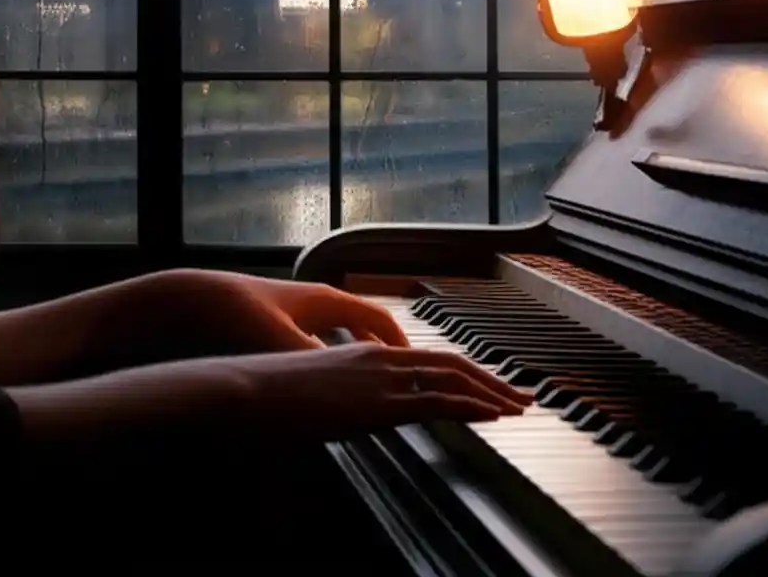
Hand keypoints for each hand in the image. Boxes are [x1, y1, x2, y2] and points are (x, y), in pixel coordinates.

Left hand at [0, 269, 409, 385]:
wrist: (185, 299)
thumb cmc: (233, 315)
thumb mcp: (283, 345)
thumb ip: (320, 365)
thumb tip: (352, 387)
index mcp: (324, 300)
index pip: (378, 319)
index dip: (402, 344)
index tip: (418, 365)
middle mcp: (311, 300)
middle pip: (360, 322)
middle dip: (381, 347)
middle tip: (398, 373)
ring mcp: (289, 308)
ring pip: (333, 331)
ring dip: (351, 351)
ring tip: (361, 379)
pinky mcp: (267, 319)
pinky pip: (309, 338)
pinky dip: (321, 356)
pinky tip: (313, 380)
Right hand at [240, 342, 533, 438]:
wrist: (247, 388)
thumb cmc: (268, 395)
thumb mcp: (314, 394)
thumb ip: (339, 399)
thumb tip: (345, 415)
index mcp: (367, 354)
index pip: (429, 360)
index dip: (464, 371)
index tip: (487, 384)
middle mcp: (381, 358)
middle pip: (452, 364)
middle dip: (491, 380)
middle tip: (520, 394)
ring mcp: (382, 378)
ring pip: (454, 379)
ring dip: (492, 393)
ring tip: (519, 406)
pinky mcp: (378, 402)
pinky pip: (438, 401)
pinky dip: (472, 405)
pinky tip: (493, 413)